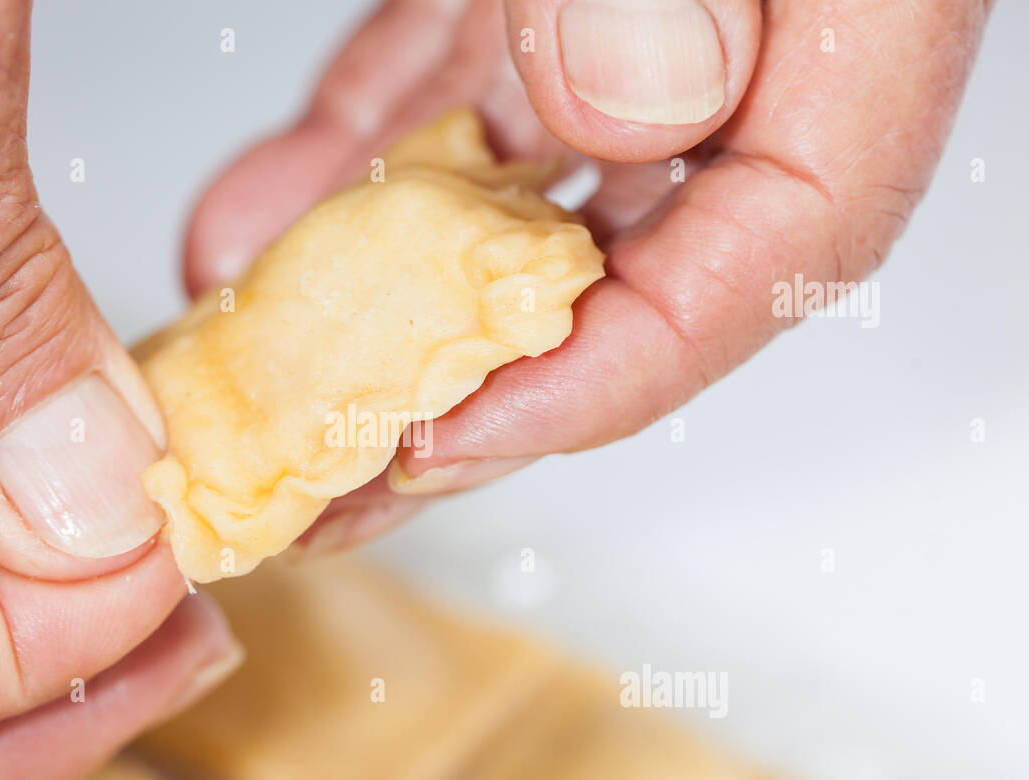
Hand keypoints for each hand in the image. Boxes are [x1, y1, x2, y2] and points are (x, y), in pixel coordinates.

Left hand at [185, 0, 992, 554]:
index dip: (613, 374)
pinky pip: (464, 83)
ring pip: (529, 185)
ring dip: (389, 283)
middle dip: (479, 378)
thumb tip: (645, 96)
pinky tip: (266, 214)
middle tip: (344, 472)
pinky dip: (364, 157)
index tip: (452, 436)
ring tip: (267, 357)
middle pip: (635, 254)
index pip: (775, 250)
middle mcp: (758, 15)